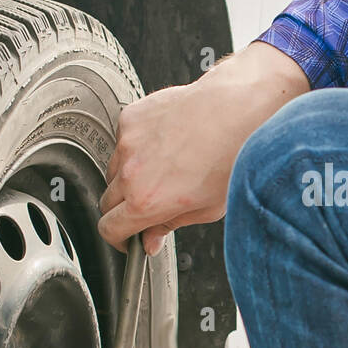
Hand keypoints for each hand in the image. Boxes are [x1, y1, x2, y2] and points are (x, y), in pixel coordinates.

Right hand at [98, 41, 308, 254]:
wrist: (240, 108)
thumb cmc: (232, 154)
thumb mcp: (207, 208)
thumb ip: (170, 226)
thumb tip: (151, 240)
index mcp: (146, 201)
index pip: (109, 228)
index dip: (119, 238)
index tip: (127, 238)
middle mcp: (131, 173)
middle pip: (107, 201)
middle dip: (124, 208)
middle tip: (149, 203)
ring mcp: (127, 143)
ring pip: (114, 170)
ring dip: (130, 175)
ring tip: (165, 167)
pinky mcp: (131, 118)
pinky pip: (124, 141)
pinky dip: (137, 146)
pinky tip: (165, 142)